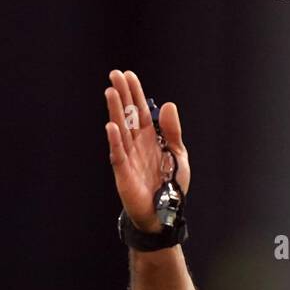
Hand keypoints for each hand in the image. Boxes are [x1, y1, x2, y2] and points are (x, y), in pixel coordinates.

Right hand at [104, 68, 189, 232]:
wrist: (164, 214)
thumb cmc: (170, 186)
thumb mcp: (178, 155)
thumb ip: (173, 131)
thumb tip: (169, 105)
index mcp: (150, 138)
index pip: (140, 111)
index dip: (134, 93)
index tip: (128, 75)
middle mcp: (136, 144)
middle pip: (127, 115)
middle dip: (122, 95)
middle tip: (115, 74)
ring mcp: (128, 157)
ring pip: (120, 129)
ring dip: (115, 111)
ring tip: (111, 92)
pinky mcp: (123, 172)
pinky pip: (118, 154)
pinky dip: (115, 140)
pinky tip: (112, 126)